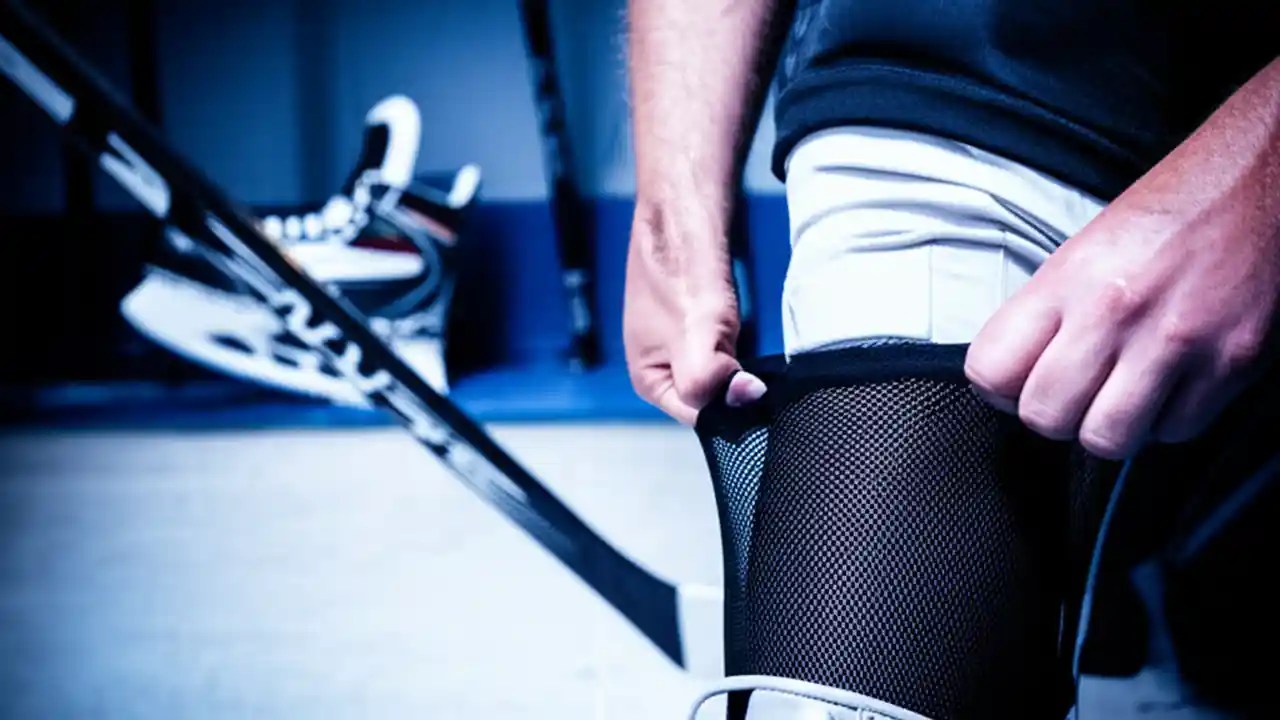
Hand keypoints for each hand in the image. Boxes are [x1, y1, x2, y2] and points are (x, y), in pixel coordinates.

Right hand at [624, 205, 766, 423]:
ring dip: (738, 360)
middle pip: (712, 397)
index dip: (730, 408)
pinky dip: (737, 341)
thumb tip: (747, 400)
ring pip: (722, 372)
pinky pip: (724, 348)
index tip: (752, 388)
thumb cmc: (680, 276)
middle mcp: (661, 368)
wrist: (680, 218)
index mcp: (649, 381)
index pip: (701, 419)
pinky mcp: (696, 323)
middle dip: (734, 383)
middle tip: (746, 356)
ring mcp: (678, 344)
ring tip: (738, 334)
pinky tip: (739, 323)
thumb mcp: (696, 339)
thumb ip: (712, 382)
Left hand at [965, 191, 1278, 459]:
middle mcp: (1115, 312)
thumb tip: (1014, 376)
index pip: (989, 370)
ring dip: (1107, 427)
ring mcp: (1174, 342)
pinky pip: (1174, 431)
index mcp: (1068, 279)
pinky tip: (1168, 385)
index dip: (997, 388)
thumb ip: (1045, 314)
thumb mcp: (1083, 250)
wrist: (1259, 181)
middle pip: (1045, 416)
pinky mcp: (1228, 364)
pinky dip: (1166, 420)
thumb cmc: (1171, 213)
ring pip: (1106, 439)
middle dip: (1052, 414)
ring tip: (1118, 395)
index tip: (1015, 381)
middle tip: (1071, 392)